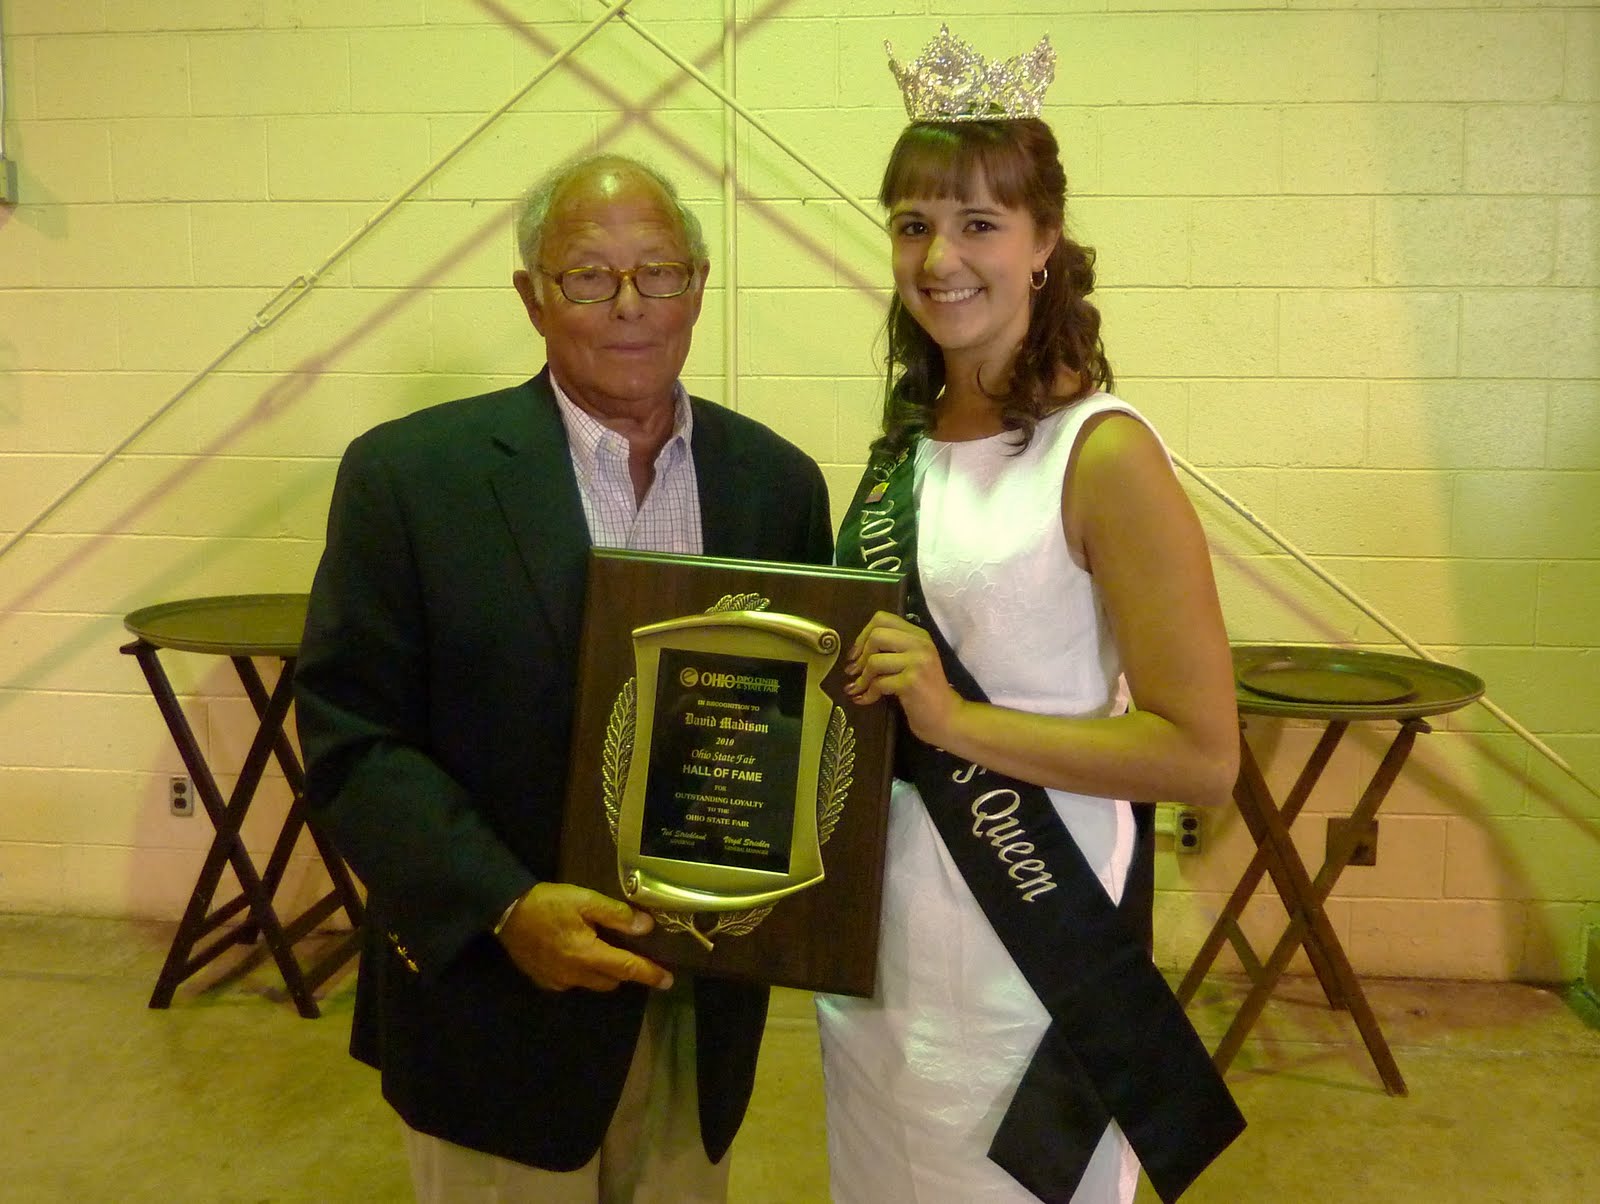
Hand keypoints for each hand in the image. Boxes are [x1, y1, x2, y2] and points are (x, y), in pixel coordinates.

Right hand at [496, 882, 672, 992]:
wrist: (506, 912)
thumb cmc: (548, 903)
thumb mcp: (585, 900)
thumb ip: (616, 915)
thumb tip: (646, 927)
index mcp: (587, 954)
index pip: (627, 969)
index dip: (650, 974)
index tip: (668, 981)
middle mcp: (575, 975)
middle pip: (611, 980)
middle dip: (623, 970)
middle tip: (628, 951)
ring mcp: (558, 981)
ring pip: (592, 983)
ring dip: (602, 971)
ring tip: (601, 949)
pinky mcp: (544, 981)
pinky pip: (573, 982)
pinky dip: (581, 972)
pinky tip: (575, 953)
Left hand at [843, 610, 960, 742]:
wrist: (947, 717)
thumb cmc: (926, 691)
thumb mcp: (911, 662)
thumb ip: (891, 650)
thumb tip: (855, 652)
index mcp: (919, 635)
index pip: (883, 618)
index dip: (863, 635)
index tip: (856, 653)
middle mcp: (920, 644)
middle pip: (876, 635)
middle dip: (860, 655)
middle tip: (854, 671)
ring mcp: (917, 662)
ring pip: (874, 660)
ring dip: (862, 678)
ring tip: (857, 688)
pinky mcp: (912, 682)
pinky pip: (879, 683)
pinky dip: (867, 693)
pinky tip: (864, 699)